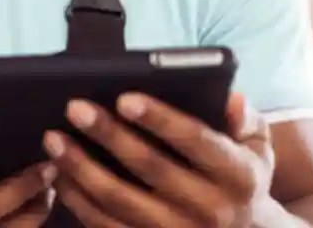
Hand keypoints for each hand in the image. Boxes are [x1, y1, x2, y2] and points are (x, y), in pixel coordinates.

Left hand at [44, 93, 274, 227]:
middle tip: (75, 108)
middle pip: (150, 168)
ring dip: (81, 168)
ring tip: (54, 139)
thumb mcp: (257, 148)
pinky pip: (105, 225)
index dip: (160, 119)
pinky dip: (77, 200)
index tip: (125, 97)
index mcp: (238, 176)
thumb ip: (245, 119)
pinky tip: (58, 173)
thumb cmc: (240, 178)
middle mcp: (210, 210)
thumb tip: (230, 98)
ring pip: (119, 201)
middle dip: (108, 134)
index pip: (195, 141)